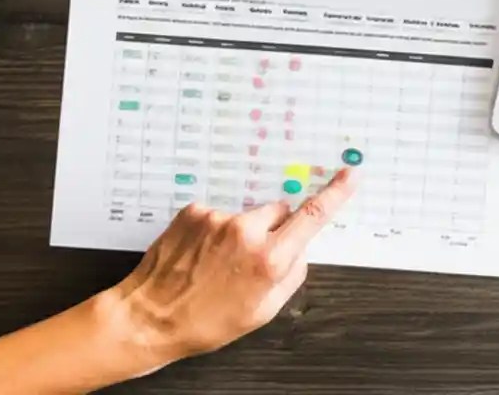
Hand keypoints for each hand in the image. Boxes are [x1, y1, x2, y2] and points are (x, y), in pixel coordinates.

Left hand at [104, 167, 358, 368]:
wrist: (149, 317)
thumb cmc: (204, 321)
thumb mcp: (262, 311)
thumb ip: (291, 276)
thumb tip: (300, 252)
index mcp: (268, 260)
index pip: (313, 217)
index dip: (336, 194)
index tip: (349, 176)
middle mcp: (245, 232)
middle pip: (279, 213)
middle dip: (273, 230)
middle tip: (250, 261)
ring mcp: (218, 218)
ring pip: (247, 215)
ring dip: (240, 233)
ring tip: (217, 263)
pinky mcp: (195, 211)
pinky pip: (218, 214)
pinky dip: (214, 231)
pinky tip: (201, 255)